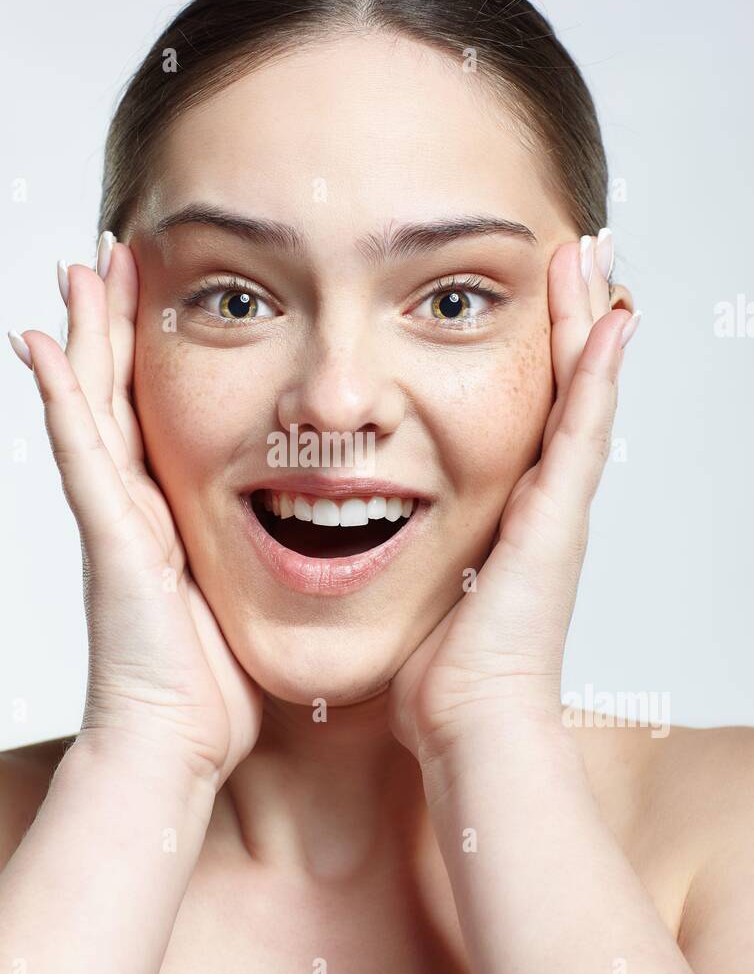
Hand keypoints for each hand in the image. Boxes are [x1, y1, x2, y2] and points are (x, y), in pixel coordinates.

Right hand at [8, 235, 262, 785]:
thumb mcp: (246, 602)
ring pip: (92, 406)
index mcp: (169, 516)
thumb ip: (256, 563)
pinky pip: (82, 454)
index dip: (150, 352)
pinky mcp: (110, 539)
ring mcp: (115, 519)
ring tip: (80, 269)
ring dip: (84, 336)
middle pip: (117, 393)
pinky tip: (40, 347)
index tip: (163, 290)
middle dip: (114, 322)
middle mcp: (134, 507)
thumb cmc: (213, 686)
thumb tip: (308, 544)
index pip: (156, 413)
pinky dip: (59, 399)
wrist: (175, 747)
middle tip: (112, 252)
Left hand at [389, 234, 639, 764]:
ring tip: (587, 254)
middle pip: (559, 385)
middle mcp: (539, 499)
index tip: (519, 288)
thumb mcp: (414, 588)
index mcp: (504, 509)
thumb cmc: (437, 673)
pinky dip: (597, 373)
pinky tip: (610, 318)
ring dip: (584, 321)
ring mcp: (556, 507)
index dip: (528, 348)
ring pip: (579, 393)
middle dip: (563, 315)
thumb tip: (364, 534)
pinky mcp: (558, 520)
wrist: (470, 726)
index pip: (522, 406)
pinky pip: (581, 430)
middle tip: (568, 247)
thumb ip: (404, 550)